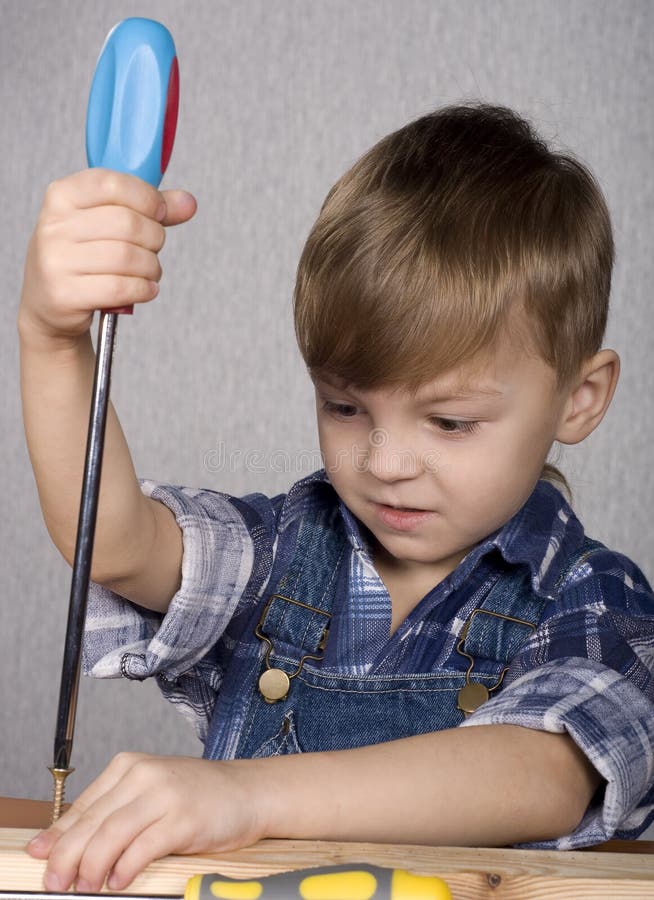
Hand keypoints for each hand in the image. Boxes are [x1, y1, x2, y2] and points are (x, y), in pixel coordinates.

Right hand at [19, 168, 195, 343]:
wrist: (49, 303)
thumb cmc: (83, 257)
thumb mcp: (106, 223)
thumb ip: (147, 209)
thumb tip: (188, 203)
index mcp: (62, 196)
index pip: (113, 184)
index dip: (147, 198)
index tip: (159, 213)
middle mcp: (54, 226)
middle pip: (127, 223)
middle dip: (154, 238)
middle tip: (153, 249)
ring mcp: (56, 261)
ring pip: (127, 258)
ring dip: (151, 267)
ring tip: (149, 272)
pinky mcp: (64, 294)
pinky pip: (120, 288)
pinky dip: (143, 289)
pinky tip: (145, 289)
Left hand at [26, 752, 264, 891]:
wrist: (248, 791)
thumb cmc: (198, 796)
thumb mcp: (150, 795)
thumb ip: (111, 814)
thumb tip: (60, 845)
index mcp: (130, 765)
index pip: (82, 805)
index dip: (58, 837)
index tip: (40, 859)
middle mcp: (143, 774)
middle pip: (91, 821)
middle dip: (66, 857)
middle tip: (54, 882)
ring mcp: (165, 794)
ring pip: (111, 835)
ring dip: (92, 868)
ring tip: (85, 887)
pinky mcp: (183, 818)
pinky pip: (143, 847)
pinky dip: (125, 868)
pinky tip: (118, 881)